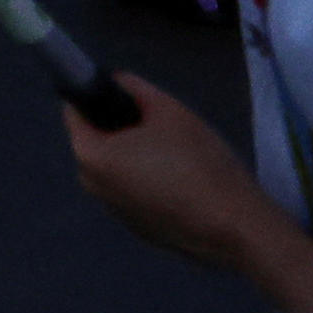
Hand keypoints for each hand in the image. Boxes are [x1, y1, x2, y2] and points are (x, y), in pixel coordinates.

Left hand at [64, 73, 280, 266]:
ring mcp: (117, 214)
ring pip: (118, 171)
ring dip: (137, 157)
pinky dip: (150, 184)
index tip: (121, 95)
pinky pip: (136, 195)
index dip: (95, 97)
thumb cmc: (199, 163)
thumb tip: (118, 81)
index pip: (75, 115)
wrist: (237, 226)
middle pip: (98, 144)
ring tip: (177, 155)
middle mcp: (94, 188)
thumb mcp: (169, 110)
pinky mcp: (141, 231)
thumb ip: (135, 89)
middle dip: (120, 129)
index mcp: (91, 157)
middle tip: (159, 125)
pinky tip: (183, 183)